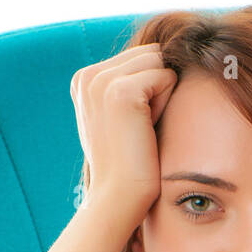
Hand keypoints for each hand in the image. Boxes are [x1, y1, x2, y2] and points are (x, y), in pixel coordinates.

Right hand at [69, 43, 177, 221]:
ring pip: (159, 63)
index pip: (141, 57)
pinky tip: (147, 129)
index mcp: (84, 78)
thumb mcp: (116, 116)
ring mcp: (102, 82)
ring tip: (142, 128)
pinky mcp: (121, 92)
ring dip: (162, 95)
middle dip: (156, 87)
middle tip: (140, 127)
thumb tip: (159, 57)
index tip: (130, 124)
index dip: (148, 90)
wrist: (118, 196)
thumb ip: (124, 85)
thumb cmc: (126, 162)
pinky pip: (166, 77)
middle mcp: (88, 75)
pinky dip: (166, 103)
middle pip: (152, 55)